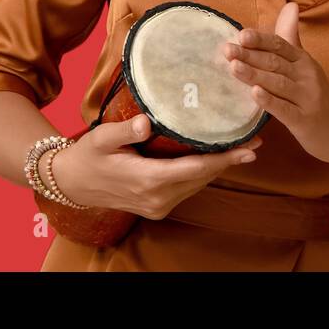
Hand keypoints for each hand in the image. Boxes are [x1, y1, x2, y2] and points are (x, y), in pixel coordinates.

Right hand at [51, 114, 261, 218]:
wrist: (72, 184)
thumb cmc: (87, 156)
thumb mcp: (101, 139)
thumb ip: (125, 131)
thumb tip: (146, 123)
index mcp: (148, 180)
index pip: (196, 168)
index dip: (225, 158)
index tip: (249, 148)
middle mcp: (158, 197)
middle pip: (203, 176)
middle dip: (230, 160)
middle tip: (255, 140)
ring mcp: (158, 205)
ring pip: (198, 183)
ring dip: (219, 167)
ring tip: (242, 146)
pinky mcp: (158, 206)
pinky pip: (189, 188)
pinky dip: (204, 173)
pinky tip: (216, 158)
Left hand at [219, 0, 328, 165]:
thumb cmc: (314, 95)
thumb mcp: (304, 65)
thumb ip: (291, 38)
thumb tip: (290, 5)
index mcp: (303, 60)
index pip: (281, 45)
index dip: (261, 40)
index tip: (240, 34)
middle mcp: (307, 75)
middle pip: (276, 63)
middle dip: (250, 56)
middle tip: (227, 49)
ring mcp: (307, 98)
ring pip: (278, 83)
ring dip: (255, 75)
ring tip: (234, 67)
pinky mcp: (304, 120)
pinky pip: (284, 109)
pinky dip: (269, 101)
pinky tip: (254, 94)